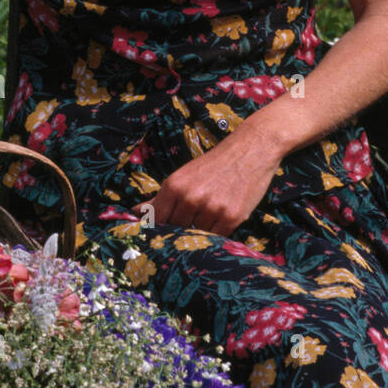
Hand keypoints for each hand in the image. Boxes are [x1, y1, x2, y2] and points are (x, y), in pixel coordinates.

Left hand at [149, 124, 282, 236]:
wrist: (250, 150)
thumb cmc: (214, 164)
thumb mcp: (184, 176)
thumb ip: (160, 197)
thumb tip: (136, 211)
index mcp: (174, 185)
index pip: (157, 219)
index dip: (158, 229)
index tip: (161, 233)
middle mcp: (190, 197)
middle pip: (176, 230)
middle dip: (181, 230)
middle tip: (188, 226)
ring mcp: (211, 208)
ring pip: (197, 235)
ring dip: (201, 231)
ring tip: (210, 216)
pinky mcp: (232, 217)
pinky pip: (217, 237)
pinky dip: (218, 232)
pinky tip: (221, 219)